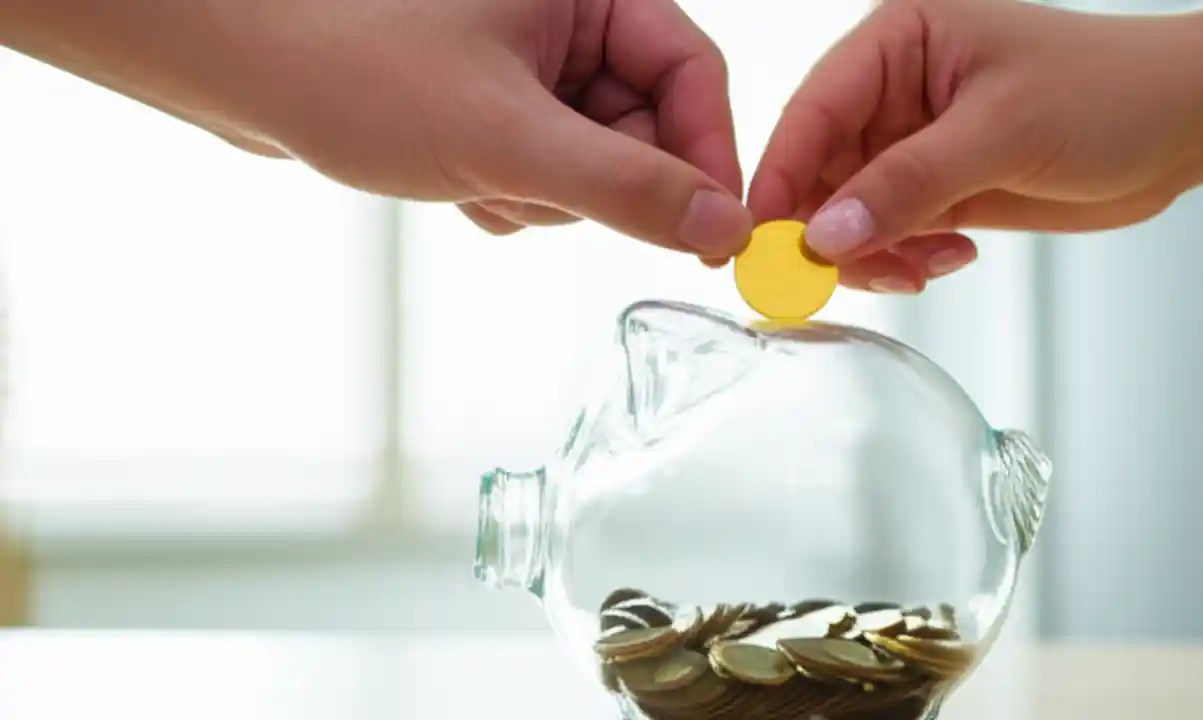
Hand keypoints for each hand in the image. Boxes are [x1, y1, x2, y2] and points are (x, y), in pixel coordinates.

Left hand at [1, 0, 751, 259]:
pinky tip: (458, 181)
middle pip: (648, 125)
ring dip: (545, 195)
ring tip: (477, 180)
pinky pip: (548, 174)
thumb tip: (721, 225)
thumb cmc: (360, 73)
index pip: (692, 73)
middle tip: (537, 194)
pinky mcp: (500, 106)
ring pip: (597, 162)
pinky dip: (513, 195)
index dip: (708, 158)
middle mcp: (569, 22)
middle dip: (600, 181)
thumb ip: (625, 186)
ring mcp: (533, 67)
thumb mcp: (507, 139)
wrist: (249, 74)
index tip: (715, 234)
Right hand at [748, 0, 1202, 292]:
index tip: (761, 237)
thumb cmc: (1109, 91)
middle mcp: (894, 91)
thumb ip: (907, 184)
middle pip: (819, 169)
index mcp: (900, 41)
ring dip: (871, 252)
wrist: (1181, 128)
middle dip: (827, 228)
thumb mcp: (1001, 131)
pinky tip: (947, 257)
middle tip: (836, 276)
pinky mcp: (933, 186)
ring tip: (917, 267)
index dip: (781, 174)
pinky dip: (902, 257)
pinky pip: (887, 234)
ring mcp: (911, 143)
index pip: (814, 108)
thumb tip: (824, 234)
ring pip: (848, 212)